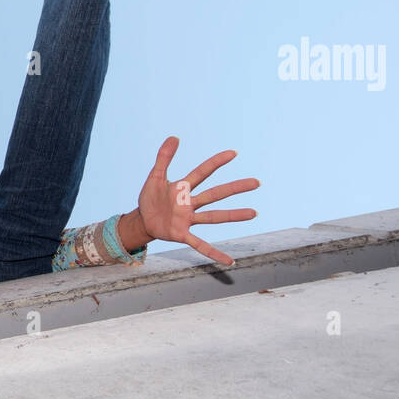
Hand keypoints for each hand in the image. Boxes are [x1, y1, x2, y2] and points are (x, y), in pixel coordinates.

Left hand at [135, 136, 259, 265]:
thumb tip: (174, 136)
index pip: (202, 172)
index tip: (233, 153)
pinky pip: (200, 245)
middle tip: (257, 182)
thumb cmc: (151, 198)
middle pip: (215, 193)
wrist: (142, 220)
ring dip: (233, 215)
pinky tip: (229, 261)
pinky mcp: (182, 234)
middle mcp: (190, 203)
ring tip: (254, 213)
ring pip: (214, 216)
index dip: (216, 162)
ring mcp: (188, 219)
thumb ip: (164, 157)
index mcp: (183, 187)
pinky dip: (214, 253)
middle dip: (235, 188)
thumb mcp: (154, 176)